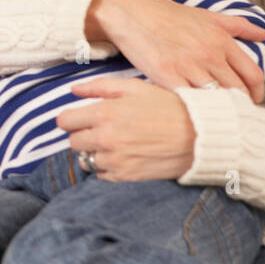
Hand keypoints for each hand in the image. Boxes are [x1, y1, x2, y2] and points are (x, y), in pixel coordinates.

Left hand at [57, 77, 196, 180]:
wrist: (200, 135)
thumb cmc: (168, 106)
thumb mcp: (134, 87)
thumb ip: (99, 87)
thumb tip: (73, 90)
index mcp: (104, 113)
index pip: (64, 122)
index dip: (71, 119)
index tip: (80, 119)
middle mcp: (105, 138)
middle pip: (73, 142)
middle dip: (83, 135)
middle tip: (101, 130)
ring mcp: (115, 159)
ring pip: (86, 159)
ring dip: (96, 152)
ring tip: (115, 143)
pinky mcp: (126, 176)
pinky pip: (101, 174)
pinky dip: (107, 167)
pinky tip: (123, 156)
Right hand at [87, 0, 264, 102]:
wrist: (130, 14)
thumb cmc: (165, 15)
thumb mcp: (206, 15)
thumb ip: (237, 26)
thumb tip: (263, 35)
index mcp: (221, 40)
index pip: (252, 74)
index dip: (256, 92)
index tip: (251, 100)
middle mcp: (209, 54)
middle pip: (236, 90)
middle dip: (238, 104)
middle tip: (233, 112)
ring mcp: (188, 66)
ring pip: (214, 97)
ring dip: (215, 108)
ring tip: (212, 113)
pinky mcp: (166, 76)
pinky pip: (188, 99)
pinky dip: (192, 107)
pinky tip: (190, 109)